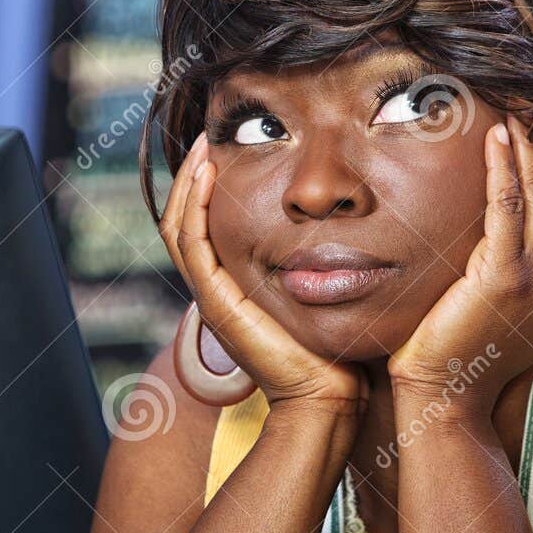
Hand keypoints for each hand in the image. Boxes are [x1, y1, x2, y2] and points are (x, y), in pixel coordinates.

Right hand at [159, 134, 368, 415]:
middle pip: (183, 220)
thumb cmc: (336, 350)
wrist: (328, 398)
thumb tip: (353, 225)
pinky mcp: (217, 304)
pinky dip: (192, 205)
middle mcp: (218, 290)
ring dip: (188, 181)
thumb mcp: (327, 292)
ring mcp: (212, 297)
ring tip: (205, 144)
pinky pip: (192, 244)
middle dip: (193, 175)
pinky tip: (207, 173)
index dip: (209, 186)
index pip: (207, 225)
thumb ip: (326, 264)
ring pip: (179, 226)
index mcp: (237, 287)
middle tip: (209, 135)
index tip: (228, 147)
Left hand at [387, 115, 532, 416]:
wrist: (447, 398)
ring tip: (514, 108)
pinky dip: (505, 168)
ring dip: (527, 146)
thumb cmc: (459, 354)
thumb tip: (492, 232)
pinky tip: (496, 138)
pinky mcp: (506, 279)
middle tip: (531, 100)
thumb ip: (509, 270)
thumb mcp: (499, 308)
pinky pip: (509, 208)